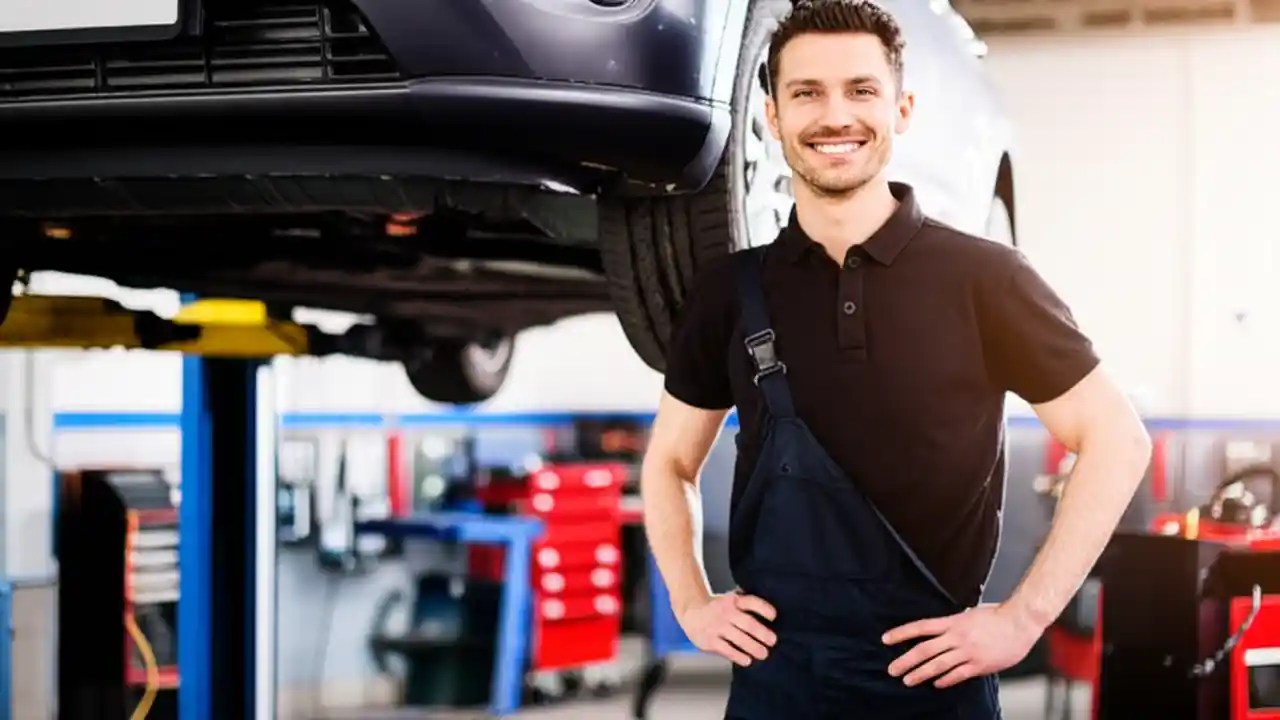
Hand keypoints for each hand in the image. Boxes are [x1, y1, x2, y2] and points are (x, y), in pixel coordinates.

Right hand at [677, 591, 777, 666]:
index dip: (763, 608)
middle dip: (761, 633)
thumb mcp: (731, 601)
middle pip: (747, 623)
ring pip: (738, 638)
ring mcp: (717, 626)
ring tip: (763, 653)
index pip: (750, 602)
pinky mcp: (710, 641)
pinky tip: (747, 660)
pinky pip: (726, 650)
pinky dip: (737, 655)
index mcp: (733, 600)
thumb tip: (772, 615)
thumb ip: (747, 604)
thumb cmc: (718, 609)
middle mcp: (725, 612)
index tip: (774, 616)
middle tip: (772, 641)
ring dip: (753, 647)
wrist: (691, 613)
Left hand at [882, 603, 1042, 687]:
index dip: (901, 633)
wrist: (1020, 623)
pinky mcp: (979, 664)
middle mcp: (957, 637)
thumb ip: (954, 623)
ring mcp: (967, 652)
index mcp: (953, 622)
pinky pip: (958, 675)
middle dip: (905, 660)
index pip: (920, 627)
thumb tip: (941, 629)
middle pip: (924, 649)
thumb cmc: (997, 616)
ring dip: (920, 674)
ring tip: (908, 680)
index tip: (886, 639)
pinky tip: (936, 684)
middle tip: (892, 669)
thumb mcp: (969, 614)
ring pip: (938, 665)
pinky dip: (945, 680)